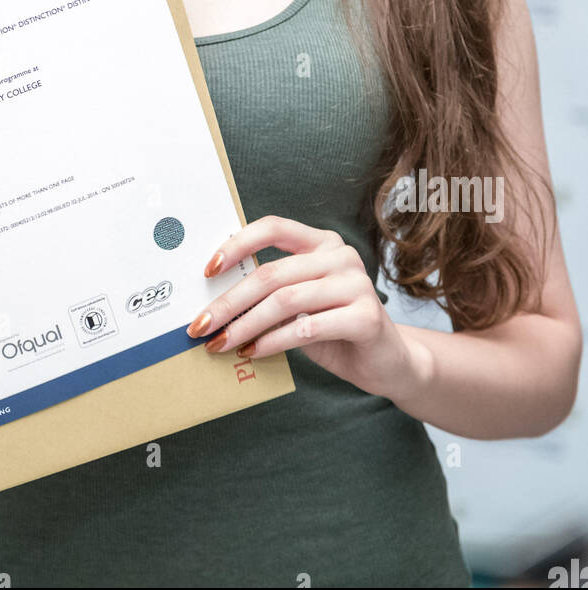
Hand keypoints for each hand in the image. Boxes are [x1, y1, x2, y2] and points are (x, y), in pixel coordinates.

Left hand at [187, 217, 416, 400]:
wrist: (387, 362)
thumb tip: (214, 301)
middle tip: (201, 325)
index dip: (237, 244)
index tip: (207, 271)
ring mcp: (357, 284)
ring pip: (285, 300)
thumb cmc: (333, 330)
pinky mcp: (366, 317)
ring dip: (246, 325)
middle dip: (230, 301)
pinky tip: (253, 352)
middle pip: (272, 273)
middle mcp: (341, 256)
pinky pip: (307, 328)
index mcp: (322, 243)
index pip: (274, 227)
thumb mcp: (298, 305)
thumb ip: (270, 294)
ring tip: (221, 344)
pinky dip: (273, 342)